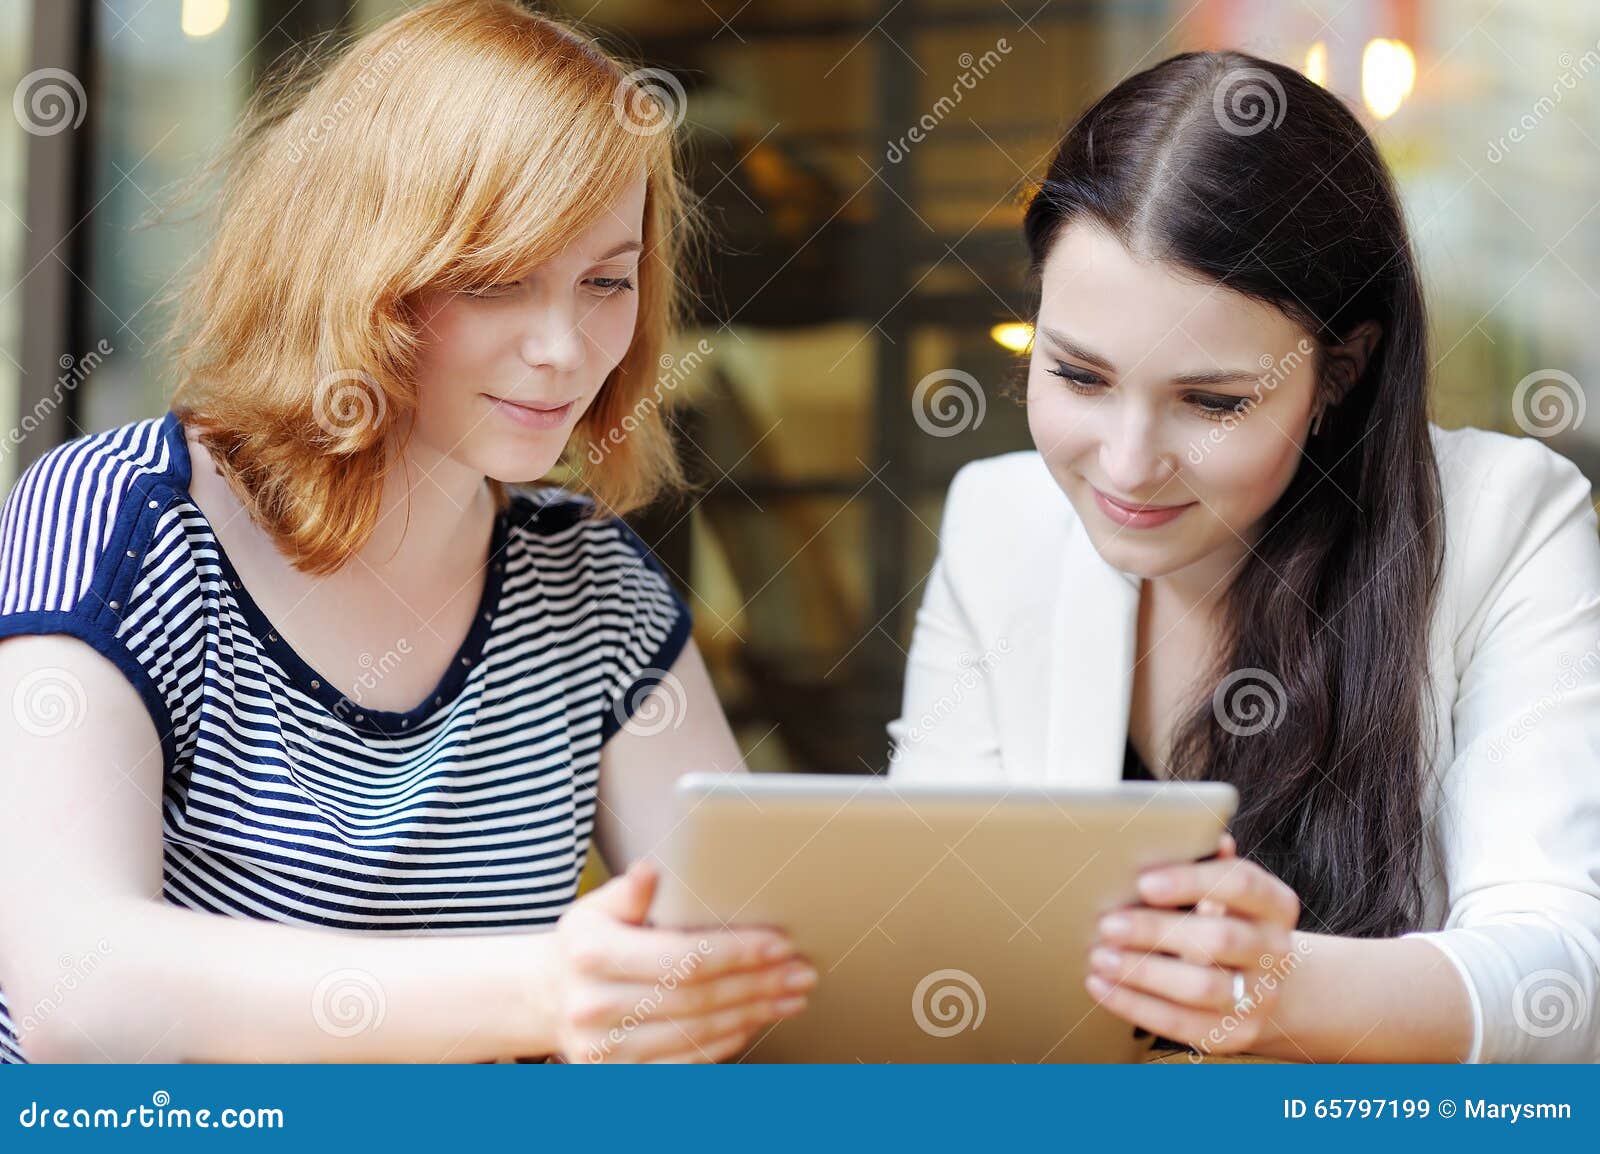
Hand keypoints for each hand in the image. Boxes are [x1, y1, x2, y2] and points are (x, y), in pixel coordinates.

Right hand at [542, 859, 815, 1062]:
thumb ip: (630, 892)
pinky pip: (687, 1063)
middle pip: (698, 999)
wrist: (545, 999)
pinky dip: (728, 1042)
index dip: (737, 952)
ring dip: (753, 1014)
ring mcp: (604, 1050)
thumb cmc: (585, 945)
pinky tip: (755, 1020)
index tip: (780, 944)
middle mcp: (594, 1006)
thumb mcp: (597, 907)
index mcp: (592, 954)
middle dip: (758, 984)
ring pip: (698, 1034)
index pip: (681, 956)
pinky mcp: (618, 1078)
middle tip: (800, 971)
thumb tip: (653, 870)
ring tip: (790, 995)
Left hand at [1084, 834, 1300, 1056]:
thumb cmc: (1223, 917)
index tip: (1143, 882)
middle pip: (1218, 939)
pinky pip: (1183, 1025)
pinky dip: (1136, 1005)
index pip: (1240, 883)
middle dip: (1156, 931)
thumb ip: (1204, 863)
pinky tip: (1101, 987)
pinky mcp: (1236, 1034)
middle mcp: (1276, 951)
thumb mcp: (1222, 889)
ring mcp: (1260, 996)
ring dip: (1142, 973)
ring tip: (1099, 957)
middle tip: (1107, 924)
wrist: (1260, 980)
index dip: (1191, 881)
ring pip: (1201, 988)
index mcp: (1275, 903)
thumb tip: (1202, 834)